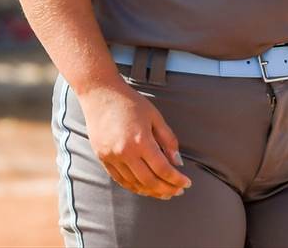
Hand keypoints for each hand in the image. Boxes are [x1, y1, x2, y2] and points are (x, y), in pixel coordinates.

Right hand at [78, 80, 191, 198]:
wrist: (101, 94)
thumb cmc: (131, 102)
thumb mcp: (155, 116)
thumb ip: (168, 140)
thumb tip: (178, 162)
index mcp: (141, 140)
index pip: (162, 168)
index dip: (176, 179)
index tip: (186, 183)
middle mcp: (125, 152)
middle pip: (149, 181)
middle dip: (166, 189)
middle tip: (178, 191)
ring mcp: (111, 157)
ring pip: (134, 184)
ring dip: (151, 191)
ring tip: (164, 192)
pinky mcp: (103, 159)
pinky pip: (120, 180)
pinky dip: (134, 187)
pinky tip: (145, 187)